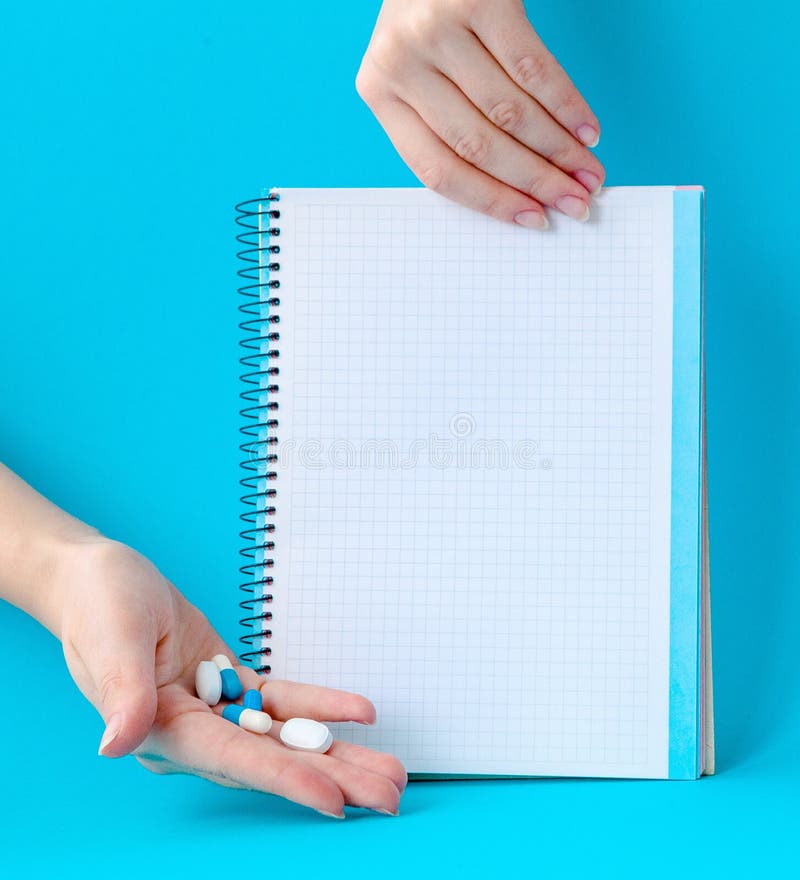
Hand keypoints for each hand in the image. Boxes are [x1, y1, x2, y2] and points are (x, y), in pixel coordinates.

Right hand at [58, 538, 406, 817]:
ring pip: (285, 737)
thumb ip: (122, 691)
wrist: (98, 579)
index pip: (232, 761)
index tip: (334, 800)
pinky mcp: (228, 685)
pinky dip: (320, 706)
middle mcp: (193, 733)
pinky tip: (359, 713)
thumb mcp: (111, 638)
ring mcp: (213, 711)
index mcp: (162, 730)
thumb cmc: (98, 604)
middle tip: (390, 797)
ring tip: (391, 772)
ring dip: (339, 753)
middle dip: (333, 778)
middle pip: (272, 760)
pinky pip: (281, 701)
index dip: (284, 778)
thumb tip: (117, 744)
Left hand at [357, 0, 604, 227]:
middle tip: (576, 201)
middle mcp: (400, 63)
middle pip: (478, 146)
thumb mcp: (418, 70)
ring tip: (589, 172)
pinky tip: (587, 130)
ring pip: (509, 113)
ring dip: (558, 150)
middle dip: (536, 182)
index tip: (535, 219)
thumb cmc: (430, 14)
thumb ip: (447, 121)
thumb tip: (518, 187)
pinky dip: (566, 105)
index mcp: (379, 93)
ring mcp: (437, 30)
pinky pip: (533, 69)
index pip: (438, 169)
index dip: (492, 200)